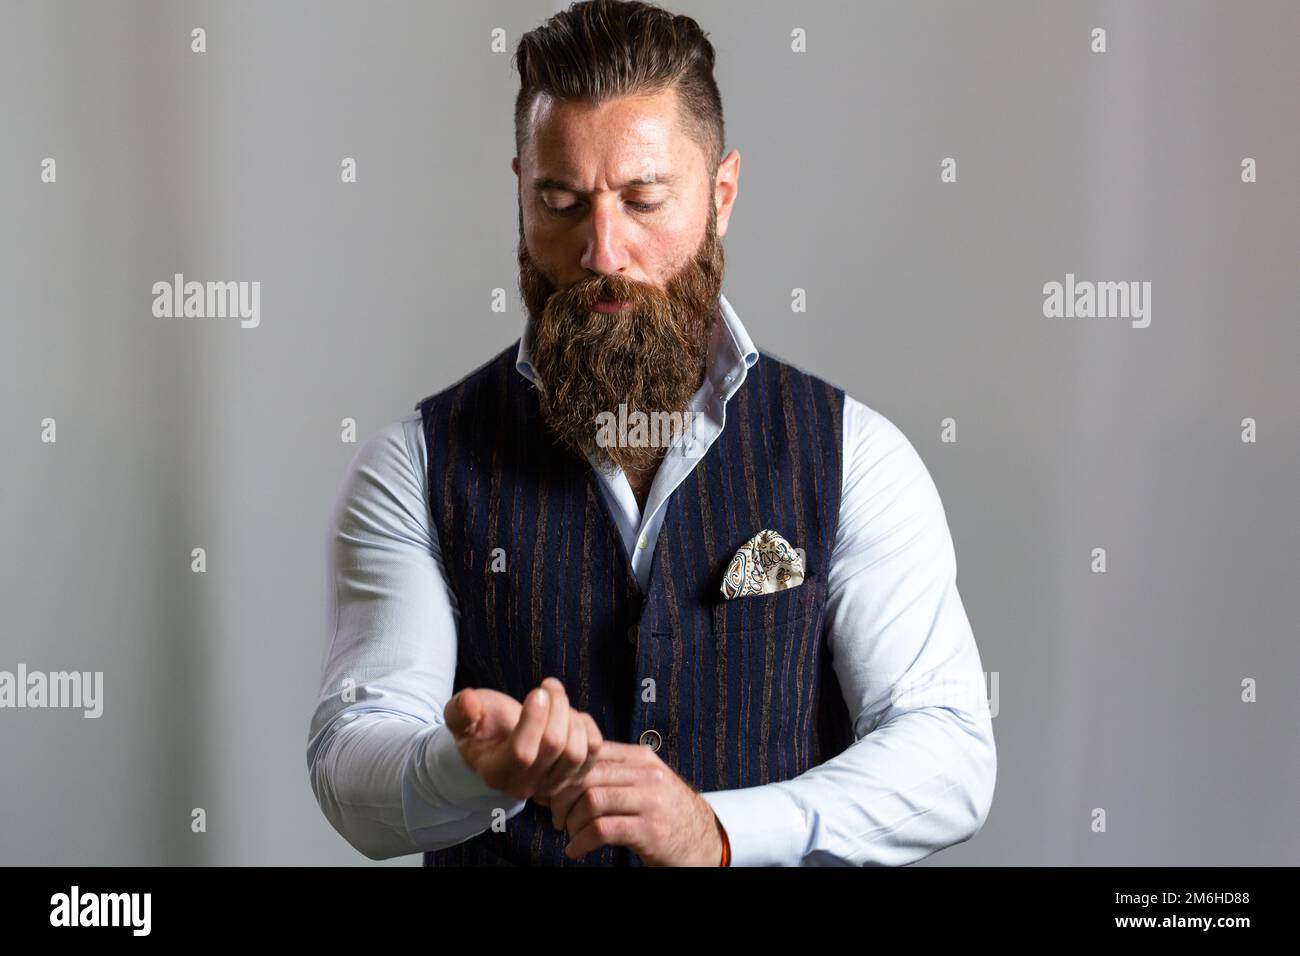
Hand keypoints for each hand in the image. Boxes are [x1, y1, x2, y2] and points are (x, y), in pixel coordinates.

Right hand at [443, 677, 602, 801]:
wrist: (500, 744)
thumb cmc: (482, 727)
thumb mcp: (462, 718)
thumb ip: (460, 711)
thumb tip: (467, 701)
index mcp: (497, 773)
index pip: (523, 753)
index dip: (534, 719)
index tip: (537, 691)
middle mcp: (527, 785)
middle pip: (555, 747)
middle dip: (557, 706)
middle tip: (548, 686)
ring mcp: (554, 784)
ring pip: (578, 750)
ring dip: (572, 715)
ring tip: (557, 698)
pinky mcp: (575, 774)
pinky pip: (594, 749)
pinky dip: (586, 724)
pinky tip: (569, 713)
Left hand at [535, 741, 723, 865]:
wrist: (706, 840)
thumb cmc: (665, 813)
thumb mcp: (644, 783)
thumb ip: (611, 775)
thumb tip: (559, 777)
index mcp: (640, 757)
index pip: (590, 752)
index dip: (562, 771)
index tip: (550, 789)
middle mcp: (646, 773)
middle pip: (586, 775)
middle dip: (561, 798)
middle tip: (556, 817)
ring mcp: (650, 800)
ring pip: (591, 800)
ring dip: (570, 822)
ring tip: (569, 834)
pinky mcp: (650, 829)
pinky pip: (602, 829)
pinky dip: (580, 841)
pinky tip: (576, 849)